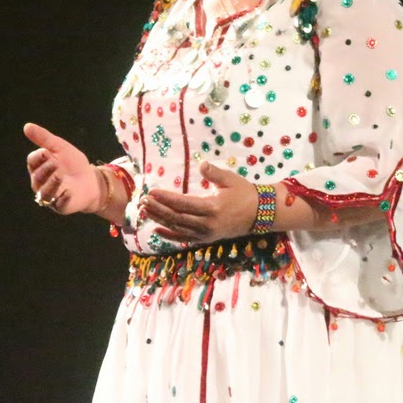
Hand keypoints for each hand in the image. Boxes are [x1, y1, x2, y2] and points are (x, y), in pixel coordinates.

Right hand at [24, 122, 101, 214]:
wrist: (91, 180)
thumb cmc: (73, 164)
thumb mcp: (60, 147)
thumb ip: (44, 138)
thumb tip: (26, 126)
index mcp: (39, 168)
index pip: (32, 162)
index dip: (38, 157)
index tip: (47, 152)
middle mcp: (41, 183)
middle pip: (37, 177)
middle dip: (45, 169)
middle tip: (55, 163)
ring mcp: (50, 196)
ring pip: (44, 192)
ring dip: (51, 183)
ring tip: (59, 175)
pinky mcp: (61, 206)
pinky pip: (58, 205)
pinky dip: (63, 198)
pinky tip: (69, 192)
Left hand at [141, 161, 257, 243]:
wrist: (259, 214)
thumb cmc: (244, 193)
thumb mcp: (231, 180)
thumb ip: (214, 173)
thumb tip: (201, 163)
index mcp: (212, 207)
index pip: (182, 203)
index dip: (165, 198)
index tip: (151, 192)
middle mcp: (206, 224)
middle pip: (176, 217)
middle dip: (158, 209)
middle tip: (142, 201)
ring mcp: (205, 234)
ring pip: (177, 228)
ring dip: (159, 220)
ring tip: (145, 211)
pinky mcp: (206, 239)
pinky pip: (184, 238)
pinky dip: (169, 235)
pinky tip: (156, 229)